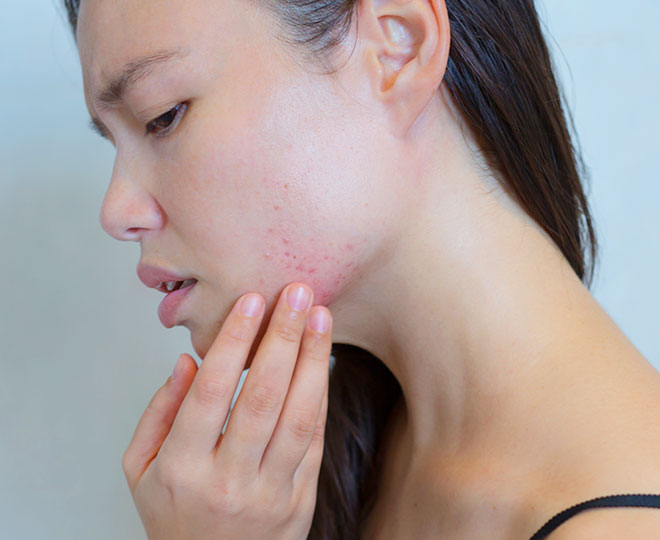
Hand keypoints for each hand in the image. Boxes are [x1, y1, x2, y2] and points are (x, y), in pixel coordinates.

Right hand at [121, 282, 331, 539]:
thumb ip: (158, 413)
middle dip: (282, 338)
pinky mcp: (300, 501)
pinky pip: (314, 439)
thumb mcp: (140, 470)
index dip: (232, 342)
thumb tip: (188, 362)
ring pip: (298, 417)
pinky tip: (323, 358)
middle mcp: (228, 481)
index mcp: (181, 469)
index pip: (210, 393)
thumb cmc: (173, 515)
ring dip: (313, 360)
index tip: (250, 301)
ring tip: (320, 316)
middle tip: (297, 293)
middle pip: (262, 398)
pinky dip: (320, 394)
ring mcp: (270, 494)